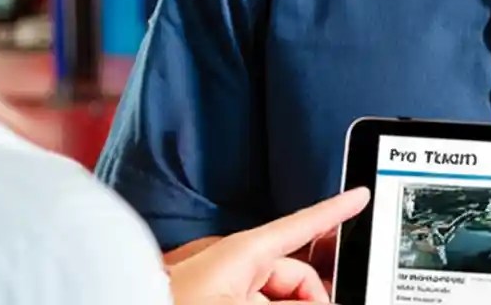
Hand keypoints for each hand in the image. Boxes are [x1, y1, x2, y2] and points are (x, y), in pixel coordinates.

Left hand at [167, 188, 369, 304]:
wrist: (128, 303)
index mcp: (246, 252)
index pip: (302, 224)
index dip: (336, 210)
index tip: (361, 196)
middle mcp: (239, 266)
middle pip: (297, 275)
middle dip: (313, 296)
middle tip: (332, 303)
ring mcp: (227, 287)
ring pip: (280, 297)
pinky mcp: (217, 301)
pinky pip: (258, 304)